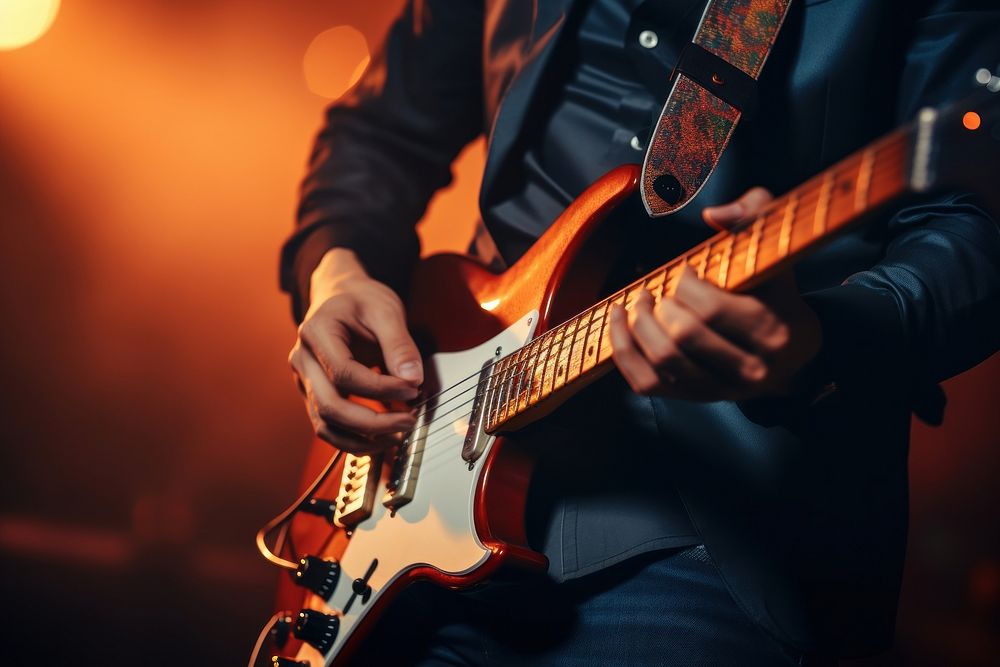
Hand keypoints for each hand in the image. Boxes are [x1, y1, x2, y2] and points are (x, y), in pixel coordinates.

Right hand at [289, 248, 421, 452]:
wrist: (342, 296)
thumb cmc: (361, 300)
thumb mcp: (386, 310)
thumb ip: (399, 344)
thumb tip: (413, 379)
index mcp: (316, 333)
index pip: (344, 373)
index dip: (381, 387)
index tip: (412, 389)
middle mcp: (303, 360)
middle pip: (329, 405)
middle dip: (372, 422)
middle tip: (408, 422)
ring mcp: (305, 380)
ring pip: (325, 424)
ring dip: (362, 439)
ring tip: (397, 437)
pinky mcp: (315, 395)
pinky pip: (329, 426)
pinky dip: (354, 439)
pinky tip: (382, 438)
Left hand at [609, 188, 821, 400]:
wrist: (795, 359)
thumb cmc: (776, 297)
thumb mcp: (777, 253)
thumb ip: (757, 215)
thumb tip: (715, 213)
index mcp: (772, 332)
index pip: (712, 309)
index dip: (687, 284)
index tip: (686, 271)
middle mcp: (749, 369)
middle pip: (684, 336)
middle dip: (660, 305)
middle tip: (655, 288)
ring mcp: (720, 389)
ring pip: (664, 360)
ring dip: (639, 326)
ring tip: (637, 302)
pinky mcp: (693, 398)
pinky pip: (646, 382)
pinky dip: (623, 351)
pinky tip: (618, 322)